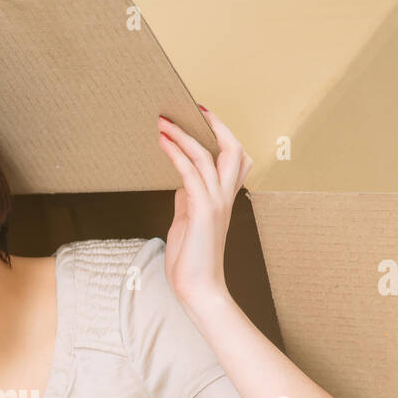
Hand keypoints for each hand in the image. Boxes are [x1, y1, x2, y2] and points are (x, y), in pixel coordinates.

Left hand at [155, 105, 252, 302]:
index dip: (222, 135)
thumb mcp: (186, 224)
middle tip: (192, 107)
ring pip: (208, 156)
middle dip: (214, 125)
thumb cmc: (190, 262)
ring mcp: (216, 203)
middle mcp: (225, 197)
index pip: (234, 159)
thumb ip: (187, 202)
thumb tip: (181, 185)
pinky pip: (190, 173)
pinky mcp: (202, 211)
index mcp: (223, 200)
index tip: (202, 116)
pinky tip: (163, 143)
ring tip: (163, 122)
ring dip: (183, 135)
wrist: (198, 290)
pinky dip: (176, 154)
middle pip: (233, 149)